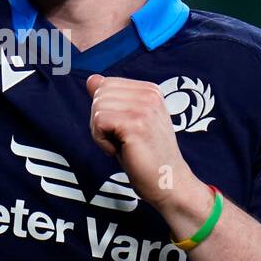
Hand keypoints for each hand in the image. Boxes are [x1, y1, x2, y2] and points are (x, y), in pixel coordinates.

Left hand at [86, 73, 200, 207]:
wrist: (168, 182)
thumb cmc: (147, 156)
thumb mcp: (128, 122)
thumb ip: (112, 99)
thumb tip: (91, 79)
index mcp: (150, 90)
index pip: (106, 84)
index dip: (105, 110)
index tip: (121, 130)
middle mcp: (149, 94)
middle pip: (99, 94)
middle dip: (99, 120)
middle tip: (118, 140)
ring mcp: (144, 108)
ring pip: (97, 107)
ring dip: (100, 132)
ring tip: (120, 145)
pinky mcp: (136, 124)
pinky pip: (98, 122)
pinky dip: (100, 140)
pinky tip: (117, 150)